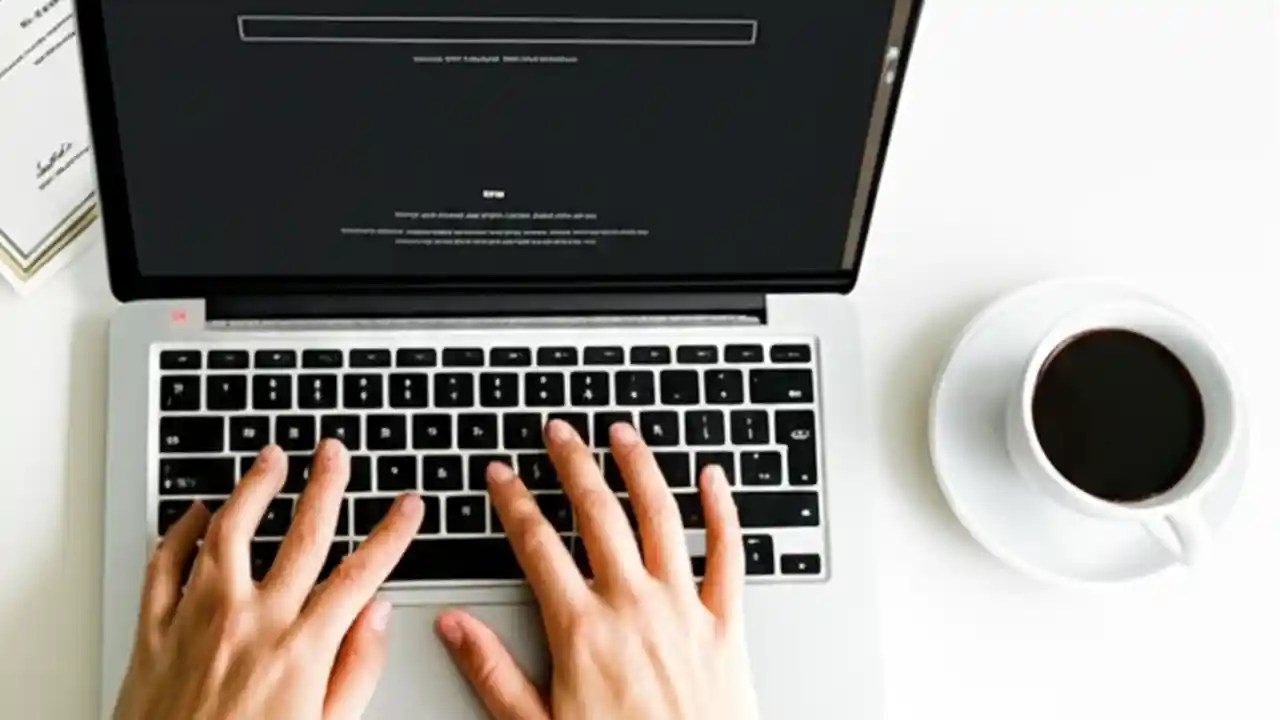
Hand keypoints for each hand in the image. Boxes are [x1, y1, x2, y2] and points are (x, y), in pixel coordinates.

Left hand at [114, 441, 423, 719]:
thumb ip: (356, 671)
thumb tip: (378, 617)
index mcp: (302, 650)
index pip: (361, 573)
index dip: (391, 533)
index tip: (407, 506)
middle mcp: (252, 623)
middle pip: (300, 535)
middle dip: (325, 485)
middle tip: (334, 452)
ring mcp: (198, 622)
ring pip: (229, 532)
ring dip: (254, 488)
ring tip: (270, 459)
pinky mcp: (154, 632)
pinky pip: (165, 566)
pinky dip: (181, 532)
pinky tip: (196, 514)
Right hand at [437, 421, 758, 719]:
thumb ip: (493, 671)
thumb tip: (451, 626)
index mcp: (582, 630)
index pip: (537, 545)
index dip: (514, 502)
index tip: (501, 475)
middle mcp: (633, 606)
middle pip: (597, 514)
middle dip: (573, 464)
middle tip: (558, 432)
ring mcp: (683, 608)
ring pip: (660, 517)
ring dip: (639, 467)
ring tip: (622, 434)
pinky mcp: (726, 623)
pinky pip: (727, 552)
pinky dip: (722, 509)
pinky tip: (711, 477)